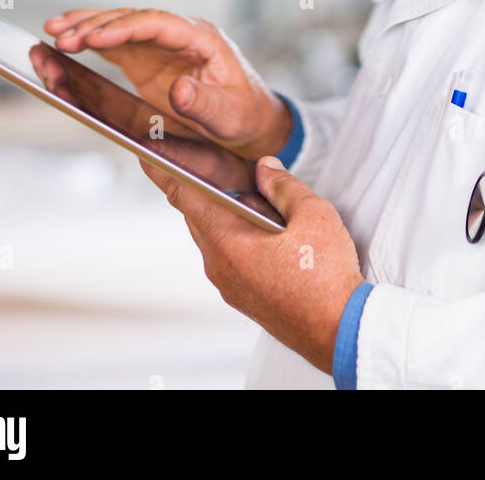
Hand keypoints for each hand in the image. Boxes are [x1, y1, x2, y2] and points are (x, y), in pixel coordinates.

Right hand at [43, 7, 292, 161]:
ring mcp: (160, 46)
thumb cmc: (243, 115)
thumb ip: (206, 103)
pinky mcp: (147, 60)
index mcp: (201, 38)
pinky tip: (64, 42)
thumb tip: (179, 91)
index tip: (95, 38)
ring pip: (118, 26)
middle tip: (61, 35)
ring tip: (52, 32)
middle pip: (132, 20)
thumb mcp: (230, 115)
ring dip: (86, 27)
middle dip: (95, 25)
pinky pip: (114, 45)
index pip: (158, 23)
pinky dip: (89, 42)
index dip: (125, 28)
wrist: (249, 120)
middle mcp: (178, 35)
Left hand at [141, 154, 365, 375]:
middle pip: (198, 216)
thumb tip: (265, 168)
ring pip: (215, 238)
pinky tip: (264, 230)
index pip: (183, 196)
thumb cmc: (325, 277)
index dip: (164, 171)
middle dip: (201, 189)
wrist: (338, 330)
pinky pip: (229, 257)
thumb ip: (284, 185)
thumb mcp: (312, 214)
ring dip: (224, 214)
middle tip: (207, 165)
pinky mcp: (244, 297)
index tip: (146, 154)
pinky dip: (236, 236)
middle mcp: (219, 265)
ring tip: (250, 196)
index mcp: (227, 240)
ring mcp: (230, 285)